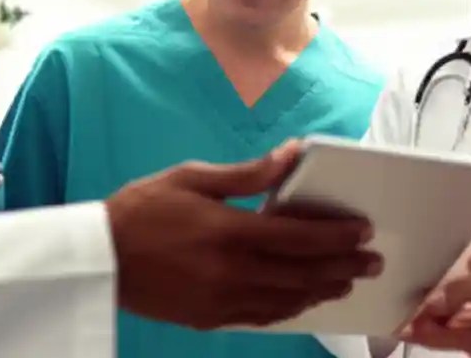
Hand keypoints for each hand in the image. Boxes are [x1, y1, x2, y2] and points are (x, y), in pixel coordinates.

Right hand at [106, 141, 381, 328]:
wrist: (98, 258)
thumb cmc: (141, 210)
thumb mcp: (192, 177)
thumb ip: (248, 173)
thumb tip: (292, 154)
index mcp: (229, 231)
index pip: (298, 236)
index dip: (337, 236)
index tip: (363, 231)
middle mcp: (231, 270)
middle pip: (302, 272)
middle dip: (343, 267)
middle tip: (372, 262)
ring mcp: (221, 299)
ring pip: (287, 300)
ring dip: (321, 290)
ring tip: (345, 282)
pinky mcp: (209, 316)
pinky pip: (261, 316)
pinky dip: (289, 308)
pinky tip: (302, 300)